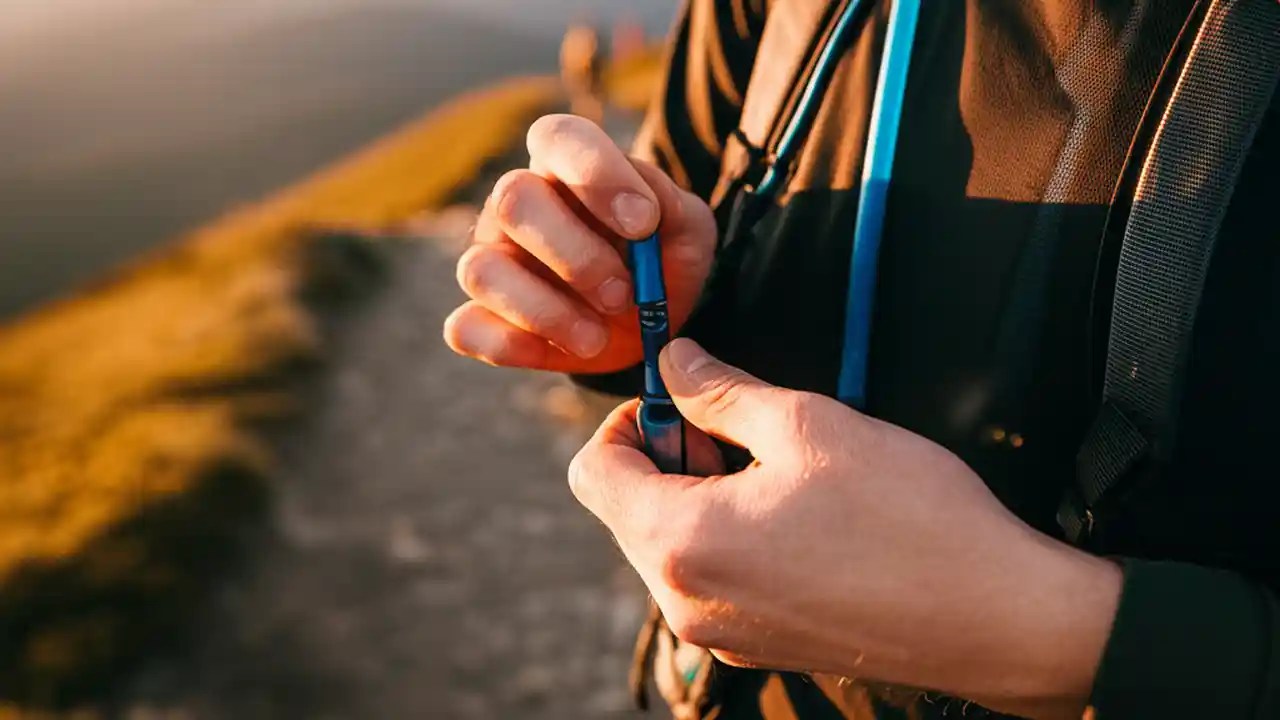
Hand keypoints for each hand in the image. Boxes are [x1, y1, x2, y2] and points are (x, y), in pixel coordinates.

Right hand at [443, 114, 716, 373]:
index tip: (644, 223)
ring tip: (598, 337)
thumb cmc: (661, 257)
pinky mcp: (479, 318)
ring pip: (481, 270)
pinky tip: (563, 351)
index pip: (557, 137)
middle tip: (624, 293)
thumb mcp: (686, 227)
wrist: (651, 318)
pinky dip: (512, 345)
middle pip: (512, 199)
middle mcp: (515, 203)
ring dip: (547, 311)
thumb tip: (643, 209)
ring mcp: (489, 259)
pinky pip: (467, 329)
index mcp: (564, 164)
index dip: (597, 173)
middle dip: (576, 255)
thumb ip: (670, 206)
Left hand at [570, 339, 1121, 718]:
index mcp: (682, 543)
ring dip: (702, 495)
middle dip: (669, 456)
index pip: (592, 472)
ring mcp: (721, 636)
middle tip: (743, 427)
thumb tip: (676, 361)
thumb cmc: (911, 519)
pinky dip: (731, 538)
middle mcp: (685, 602)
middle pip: (627, 510)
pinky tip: (801, 519)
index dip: (628, 421)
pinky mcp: (759, 648)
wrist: (998, 619)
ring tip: (782, 473)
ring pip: (671, 545)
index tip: (686, 400)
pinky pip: (713, 581)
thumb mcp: (810, 426)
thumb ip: (722, 391)